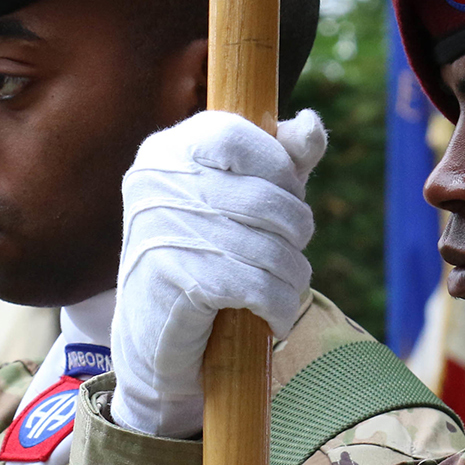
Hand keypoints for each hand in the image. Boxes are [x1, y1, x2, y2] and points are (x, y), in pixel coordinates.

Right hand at [110, 109, 321, 437]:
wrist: (152, 339)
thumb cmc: (202, 256)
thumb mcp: (238, 196)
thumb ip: (279, 157)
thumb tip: (312, 124)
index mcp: (166, 151)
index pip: (236, 137)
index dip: (278, 169)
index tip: (286, 198)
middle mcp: (156, 184)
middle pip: (266, 198)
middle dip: (296, 231)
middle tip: (290, 252)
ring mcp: (162, 232)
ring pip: (270, 247)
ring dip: (293, 276)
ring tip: (286, 287)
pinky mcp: (176, 281)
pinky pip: (257, 287)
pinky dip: (279, 307)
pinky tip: (275, 317)